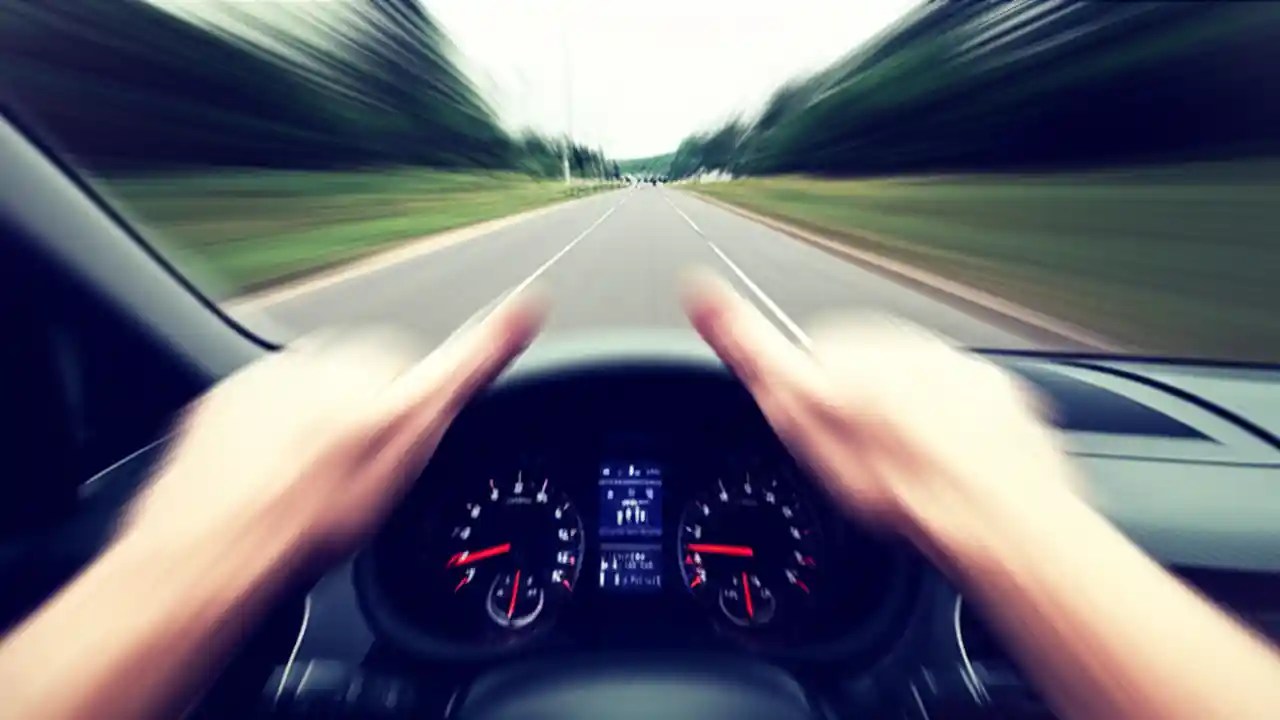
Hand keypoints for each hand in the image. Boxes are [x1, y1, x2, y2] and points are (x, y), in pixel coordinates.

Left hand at [126, 294, 542, 571]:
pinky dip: (271, 450)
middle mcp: (310, 359)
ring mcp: (259, 382)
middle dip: (367, 427)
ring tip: (315, 497)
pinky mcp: (220, 409)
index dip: (419, 420)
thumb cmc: (320, 505)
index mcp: (365, 359)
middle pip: (362, 387)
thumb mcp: (416, 432)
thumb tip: (528, 305)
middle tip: (362, 487)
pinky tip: (276, 490)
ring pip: (311, 405)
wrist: (217, 547)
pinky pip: (260, 420)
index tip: (405, 457)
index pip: (415, 371)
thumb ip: (472, 363)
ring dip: (319, 439)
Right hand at [683, 274, 1077, 550]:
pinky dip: (956, 440)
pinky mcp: (1001, 400)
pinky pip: (968, 414)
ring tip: (903, 478)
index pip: (811, 356)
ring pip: (918, 394)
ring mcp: (960, 370)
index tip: (817, 436)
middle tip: (858, 467)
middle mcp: (909, 344)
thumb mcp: (796, 410)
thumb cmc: (891, 475)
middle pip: (866, 376)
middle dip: (860, 413)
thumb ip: (747, 347)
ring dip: (908, 426)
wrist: (991, 513)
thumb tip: (697, 288)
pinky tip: (945, 475)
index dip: (806, 402)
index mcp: (851, 344)